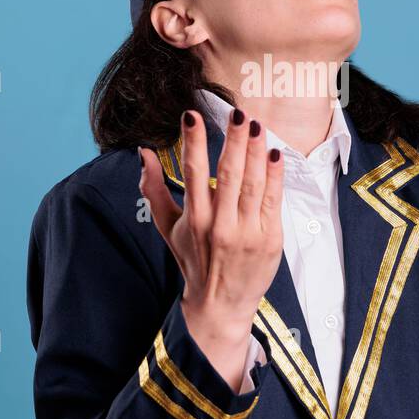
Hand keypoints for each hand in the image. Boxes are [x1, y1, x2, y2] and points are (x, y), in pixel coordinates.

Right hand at [138, 107, 284, 387]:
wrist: (221, 306)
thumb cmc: (194, 261)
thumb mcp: (169, 228)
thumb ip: (154, 189)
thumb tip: (143, 153)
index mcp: (195, 219)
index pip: (193, 173)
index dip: (193, 142)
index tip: (192, 116)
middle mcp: (220, 225)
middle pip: (229, 173)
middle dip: (233, 139)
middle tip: (238, 112)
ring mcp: (248, 233)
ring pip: (254, 184)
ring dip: (256, 151)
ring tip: (257, 124)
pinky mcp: (270, 239)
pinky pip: (274, 201)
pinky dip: (275, 176)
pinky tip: (274, 154)